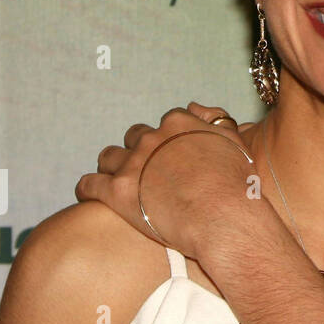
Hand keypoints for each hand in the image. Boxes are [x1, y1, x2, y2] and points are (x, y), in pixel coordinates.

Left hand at [77, 102, 260, 260]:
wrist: (224, 217)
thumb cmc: (236, 183)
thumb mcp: (234, 141)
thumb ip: (214, 118)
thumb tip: (193, 106)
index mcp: (179, 124)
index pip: (165, 122)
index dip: (168, 139)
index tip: (172, 154)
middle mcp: (152, 139)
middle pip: (134, 137)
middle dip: (139, 151)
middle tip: (148, 171)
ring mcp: (132, 164)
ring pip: (108, 157)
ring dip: (112, 167)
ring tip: (119, 181)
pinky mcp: (116, 192)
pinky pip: (88, 184)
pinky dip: (87, 189)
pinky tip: (91, 195)